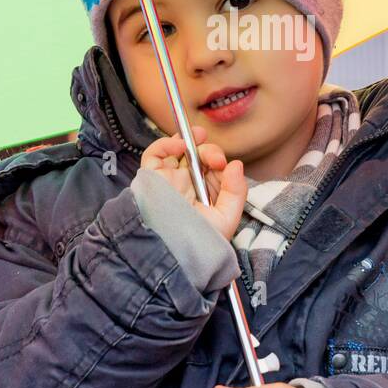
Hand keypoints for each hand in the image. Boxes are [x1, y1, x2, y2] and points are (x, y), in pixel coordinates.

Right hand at [139, 125, 246, 240]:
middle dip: (209, 151)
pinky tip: (180, 145)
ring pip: (176, 151)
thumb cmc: (200, 242)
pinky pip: (153, 155)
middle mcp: (186, 184)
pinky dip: (165, 144)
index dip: (219, 161)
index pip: (212, 168)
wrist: (174, 252)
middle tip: (215, 160)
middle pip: (197, 156)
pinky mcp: (151, 178)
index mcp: (204, 193)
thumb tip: (236, 164)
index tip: (224, 166)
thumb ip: (236, 191)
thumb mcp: (226, 218)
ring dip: (189, 139)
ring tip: (199, 135)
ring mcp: (168, 180)